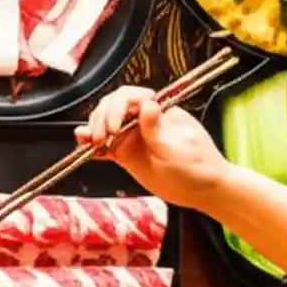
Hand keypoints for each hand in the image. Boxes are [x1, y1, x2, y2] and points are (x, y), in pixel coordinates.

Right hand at [75, 86, 231, 210]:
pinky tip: (84, 148)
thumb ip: (158, 129)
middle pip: (113, 106)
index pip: (132, 97)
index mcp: (160, 112)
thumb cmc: (198, 168)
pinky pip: (106, 147)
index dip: (117, 108)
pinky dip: (93, 147)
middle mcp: (143, 121)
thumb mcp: (178, 149)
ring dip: (93, 129)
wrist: (202, 190)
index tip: (113, 128)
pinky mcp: (126, 154)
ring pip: (106, 124)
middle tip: (99, 139)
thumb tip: (147, 104)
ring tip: (89, 143)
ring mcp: (134, 137)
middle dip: (101, 118)